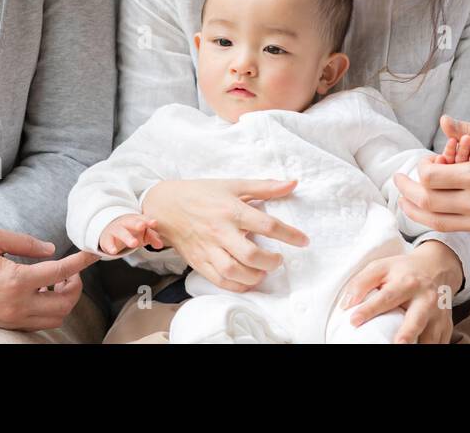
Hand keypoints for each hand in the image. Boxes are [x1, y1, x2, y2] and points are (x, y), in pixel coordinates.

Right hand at [0, 228, 98, 329]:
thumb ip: (26, 242)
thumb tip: (51, 249)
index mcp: (16, 280)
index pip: (62, 272)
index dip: (82, 261)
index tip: (94, 253)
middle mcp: (17, 304)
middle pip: (65, 303)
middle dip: (76, 286)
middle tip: (72, 270)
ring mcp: (10, 318)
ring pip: (53, 319)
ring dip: (63, 301)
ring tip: (56, 281)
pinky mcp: (3, 324)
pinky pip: (36, 324)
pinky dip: (47, 310)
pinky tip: (40, 292)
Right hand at [99, 213, 164, 254]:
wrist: (110, 228)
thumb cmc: (131, 231)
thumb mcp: (142, 234)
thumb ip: (152, 238)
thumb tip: (160, 245)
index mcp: (136, 220)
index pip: (143, 219)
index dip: (149, 221)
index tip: (154, 223)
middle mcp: (125, 223)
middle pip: (131, 222)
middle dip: (137, 224)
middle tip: (142, 226)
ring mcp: (116, 230)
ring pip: (121, 232)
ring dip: (127, 237)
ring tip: (135, 244)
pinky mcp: (107, 239)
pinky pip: (109, 242)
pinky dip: (111, 247)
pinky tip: (114, 251)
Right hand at [140, 179, 308, 290]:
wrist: (166, 205)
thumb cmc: (202, 193)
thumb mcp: (233, 185)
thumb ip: (265, 187)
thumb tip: (292, 184)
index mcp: (231, 210)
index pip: (266, 224)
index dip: (289, 235)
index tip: (304, 241)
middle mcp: (220, 231)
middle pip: (250, 254)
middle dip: (271, 261)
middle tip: (279, 259)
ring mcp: (208, 249)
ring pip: (234, 271)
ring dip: (255, 276)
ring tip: (263, 270)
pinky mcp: (198, 262)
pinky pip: (220, 281)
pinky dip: (237, 285)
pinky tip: (248, 280)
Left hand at [337, 241, 463, 342]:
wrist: (437, 267)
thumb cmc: (403, 270)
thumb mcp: (380, 267)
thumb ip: (361, 283)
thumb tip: (346, 305)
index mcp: (407, 283)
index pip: (386, 298)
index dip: (369, 309)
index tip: (353, 320)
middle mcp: (426, 298)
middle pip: (417, 319)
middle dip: (408, 334)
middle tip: (398, 344)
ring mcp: (439, 313)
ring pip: (432, 335)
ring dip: (421, 345)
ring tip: (405, 349)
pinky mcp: (446, 325)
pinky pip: (441, 341)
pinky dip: (433, 346)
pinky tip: (419, 348)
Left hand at [394, 116, 469, 247]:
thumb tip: (444, 121)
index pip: (431, 179)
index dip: (420, 170)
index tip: (424, 162)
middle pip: (428, 206)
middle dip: (407, 193)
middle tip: (398, 182)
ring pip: (441, 224)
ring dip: (419, 212)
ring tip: (408, 201)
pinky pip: (466, 230)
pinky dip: (455, 218)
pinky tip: (455, 206)